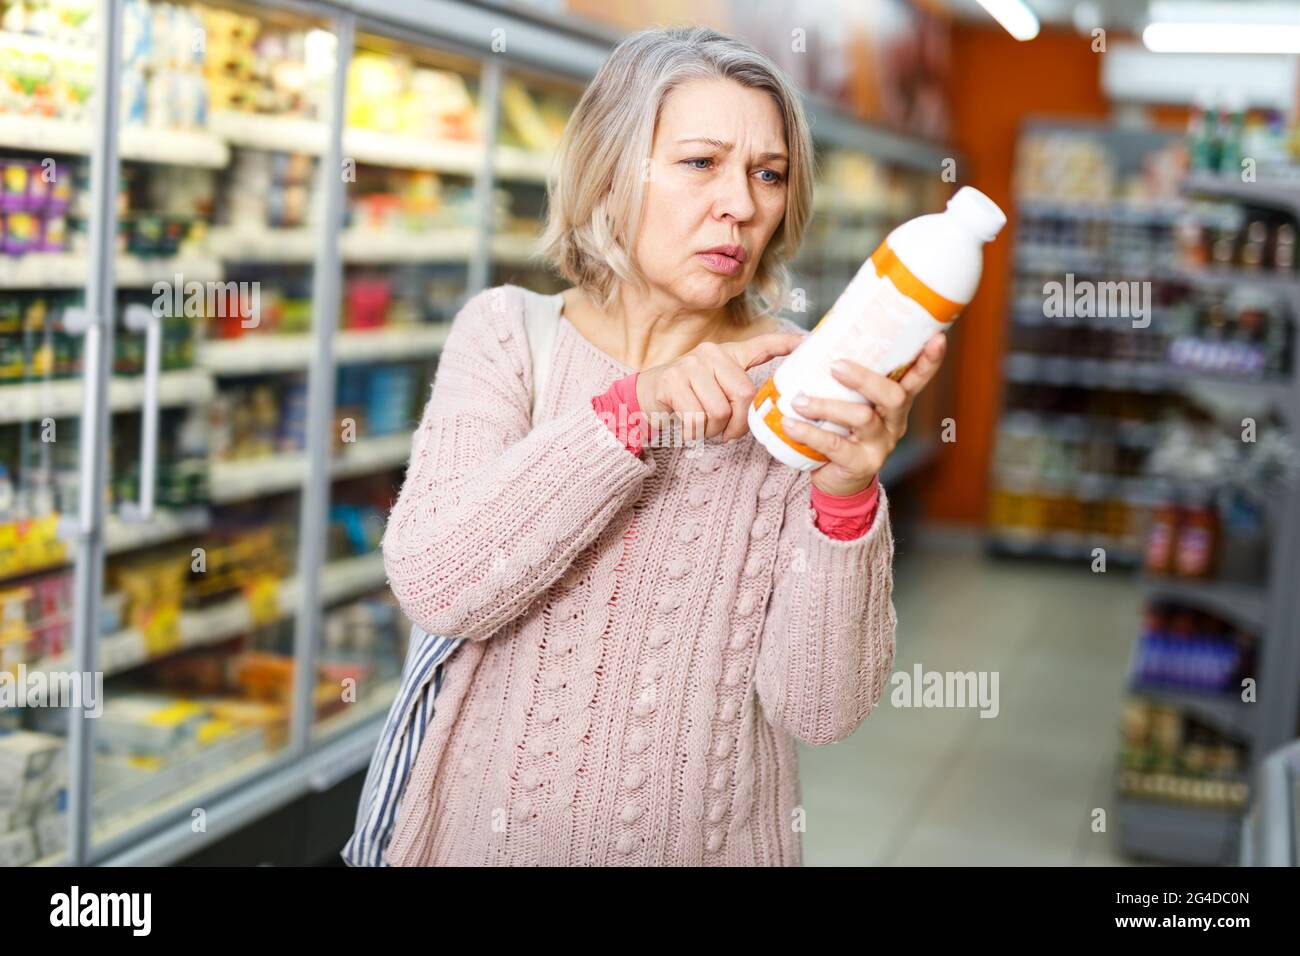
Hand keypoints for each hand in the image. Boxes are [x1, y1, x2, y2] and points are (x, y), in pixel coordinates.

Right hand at [635, 332, 804, 443]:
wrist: (646, 396)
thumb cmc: (688, 397)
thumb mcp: (715, 387)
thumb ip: (737, 392)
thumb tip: (761, 413)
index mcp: (727, 354)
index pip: (761, 345)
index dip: (784, 344)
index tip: (806, 341)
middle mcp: (711, 353)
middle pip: (743, 394)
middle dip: (737, 424)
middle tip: (726, 434)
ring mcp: (691, 365)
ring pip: (720, 411)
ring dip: (712, 430)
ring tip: (702, 427)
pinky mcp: (673, 381)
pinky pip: (697, 419)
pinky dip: (694, 433)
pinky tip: (688, 428)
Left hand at [781, 332, 947, 495]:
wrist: (837, 479)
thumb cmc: (842, 430)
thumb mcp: (851, 403)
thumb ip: (846, 381)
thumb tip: (816, 339)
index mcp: (896, 401)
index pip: (918, 377)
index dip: (929, 360)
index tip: (937, 338)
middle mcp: (895, 421)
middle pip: (894, 396)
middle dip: (865, 378)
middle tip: (836, 365)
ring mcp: (881, 444)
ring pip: (862, 418)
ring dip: (827, 406)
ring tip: (799, 400)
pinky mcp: (861, 464)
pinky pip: (835, 445)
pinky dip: (809, 433)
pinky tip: (791, 424)